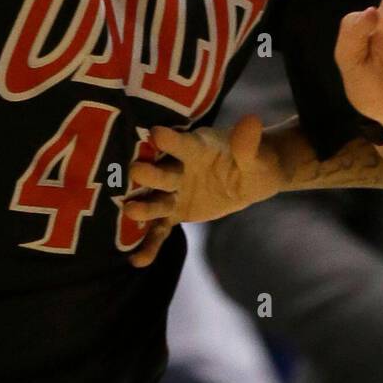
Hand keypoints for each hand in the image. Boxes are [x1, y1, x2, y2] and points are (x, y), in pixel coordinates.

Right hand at [123, 115, 281, 267]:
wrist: (246, 179)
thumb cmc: (250, 159)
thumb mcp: (253, 154)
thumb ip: (247, 144)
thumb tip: (252, 122)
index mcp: (196, 148)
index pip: (182, 143)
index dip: (171, 139)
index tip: (155, 133)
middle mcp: (179, 168)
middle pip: (162, 172)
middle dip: (149, 172)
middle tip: (134, 171)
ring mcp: (174, 192)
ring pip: (156, 201)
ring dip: (143, 207)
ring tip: (129, 210)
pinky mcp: (175, 213)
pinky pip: (161, 230)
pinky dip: (150, 244)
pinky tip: (138, 260)